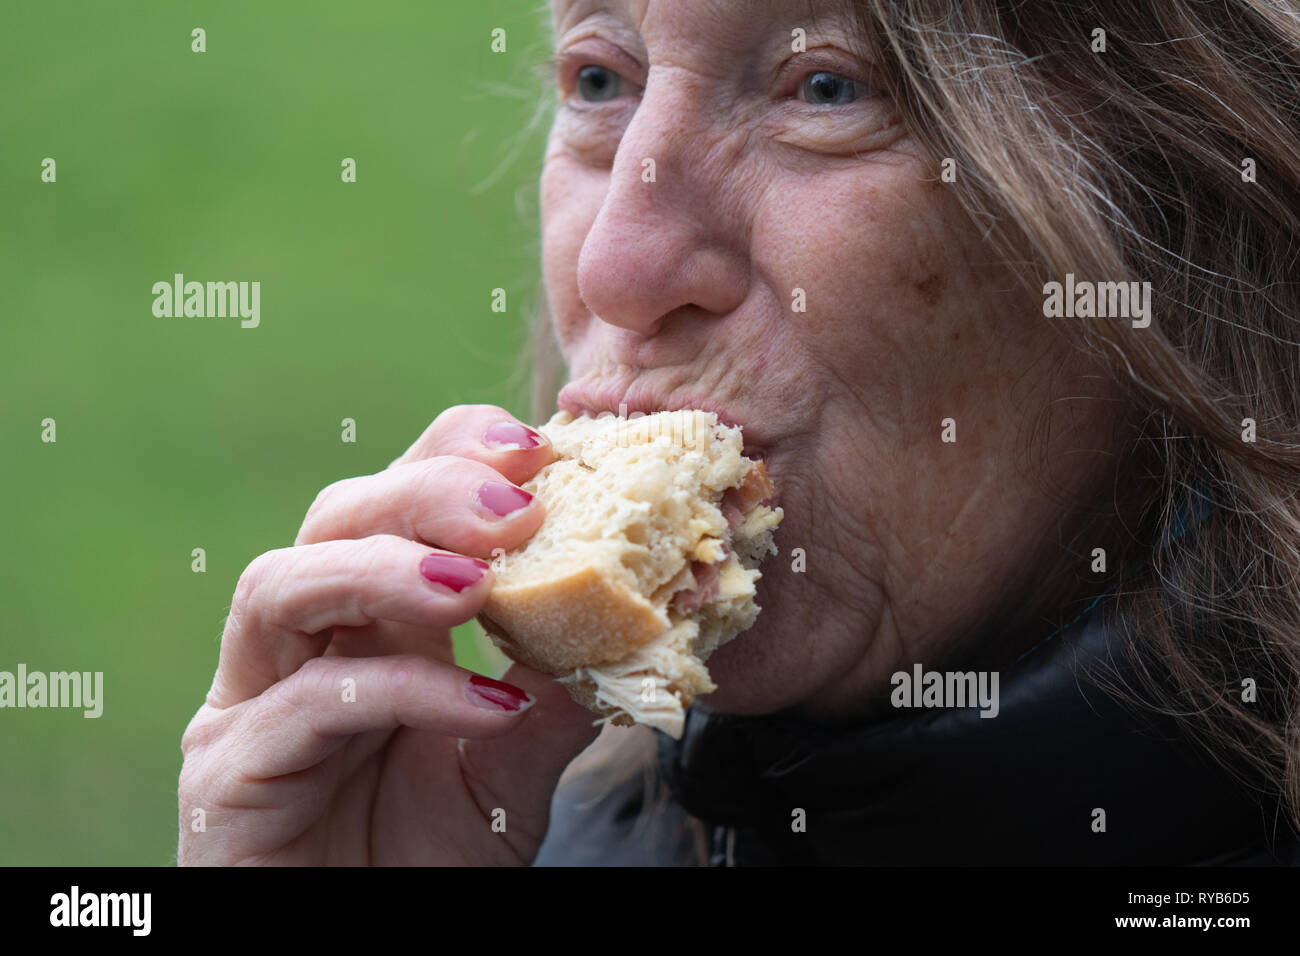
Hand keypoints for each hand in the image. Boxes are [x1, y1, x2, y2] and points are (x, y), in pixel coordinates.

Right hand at [178, 405, 601, 863]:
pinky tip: (484, 708)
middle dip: (423, 493)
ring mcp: (253, 701)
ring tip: (475, 583)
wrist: (371, 949)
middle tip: (514, 506)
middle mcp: (305, 642)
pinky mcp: (228, 773)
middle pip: (336, 517)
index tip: (538, 447)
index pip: (396, 496)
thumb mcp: (516, 765)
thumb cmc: (428, 857)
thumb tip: (633, 617)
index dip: (454, 453)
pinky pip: (304, 707)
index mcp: (371, 619)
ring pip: (281, 586)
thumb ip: (557, 692)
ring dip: (383, 569)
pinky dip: (399, 691)